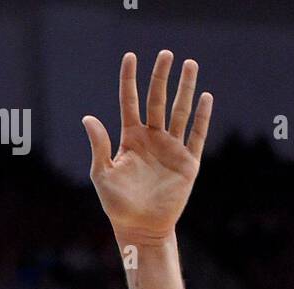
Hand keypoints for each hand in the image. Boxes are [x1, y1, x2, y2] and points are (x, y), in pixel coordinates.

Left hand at [83, 51, 212, 245]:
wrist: (139, 230)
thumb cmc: (117, 205)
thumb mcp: (102, 175)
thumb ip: (99, 146)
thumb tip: (88, 118)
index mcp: (130, 140)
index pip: (130, 103)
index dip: (129, 80)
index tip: (130, 57)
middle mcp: (152, 139)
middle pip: (157, 100)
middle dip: (161, 77)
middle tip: (166, 54)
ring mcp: (171, 148)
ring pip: (179, 112)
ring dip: (185, 89)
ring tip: (190, 64)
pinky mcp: (187, 162)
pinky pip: (197, 135)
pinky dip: (202, 118)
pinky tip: (206, 98)